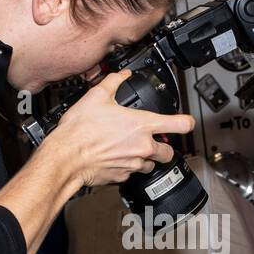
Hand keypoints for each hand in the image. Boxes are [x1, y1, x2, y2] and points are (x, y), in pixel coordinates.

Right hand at [43, 70, 195, 189]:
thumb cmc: (80, 131)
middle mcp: (142, 147)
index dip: (187, 122)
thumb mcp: (96, 97)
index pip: (180, 124)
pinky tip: (114, 158)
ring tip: (130, 149)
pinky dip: (127, 167)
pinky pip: (131, 174)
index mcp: (141, 125)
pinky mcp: (122, 177)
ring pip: (151, 165)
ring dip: (145, 158)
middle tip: (153, 141)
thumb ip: (113, 82)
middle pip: (169, 152)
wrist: (66, 157)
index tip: (186, 122)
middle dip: (164, 147)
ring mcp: (133, 164)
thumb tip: (120, 75)